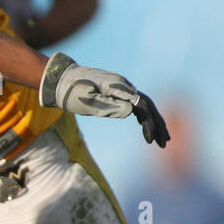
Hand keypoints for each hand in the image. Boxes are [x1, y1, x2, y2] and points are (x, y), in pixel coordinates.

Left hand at [39, 53, 169, 146]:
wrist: (58, 80)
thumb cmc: (71, 92)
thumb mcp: (88, 102)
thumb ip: (110, 106)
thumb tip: (132, 110)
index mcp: (119, 87)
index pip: (143, 106)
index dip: (150, 123)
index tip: (152, 140)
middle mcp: (123, 85)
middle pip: (148, 105)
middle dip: (158, 124)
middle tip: (165, 143)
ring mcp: (120, 87)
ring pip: (143, 105)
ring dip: (153, 121)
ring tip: (160, 139)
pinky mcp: (115, 91)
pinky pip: (134, 104)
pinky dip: (142, 117)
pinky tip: (145, 127)